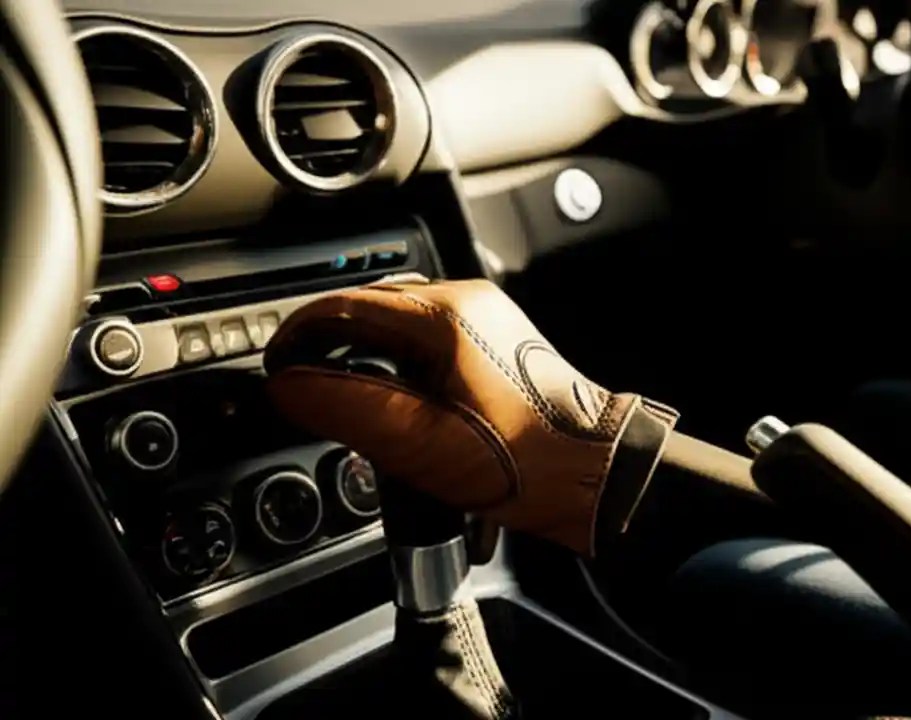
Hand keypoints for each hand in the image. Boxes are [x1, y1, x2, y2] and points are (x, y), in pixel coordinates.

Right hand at [263, 278, 678, 555]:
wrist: (592, 473)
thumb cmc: (522, 461)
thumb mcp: (417, 442)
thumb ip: (344, 408)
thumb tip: (287, 386)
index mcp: (444, 316)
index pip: (343, 305)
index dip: (297, 337)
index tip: (276, 370)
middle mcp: (466, 303)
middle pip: (369, 309)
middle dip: (328, 346)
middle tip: (302, 389)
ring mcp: (484, 320)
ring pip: (397, 325)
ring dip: (362, 355)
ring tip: (342, 400)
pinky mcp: (495, 343)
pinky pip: (427, 341)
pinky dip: (396, 364)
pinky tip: (392, 402)